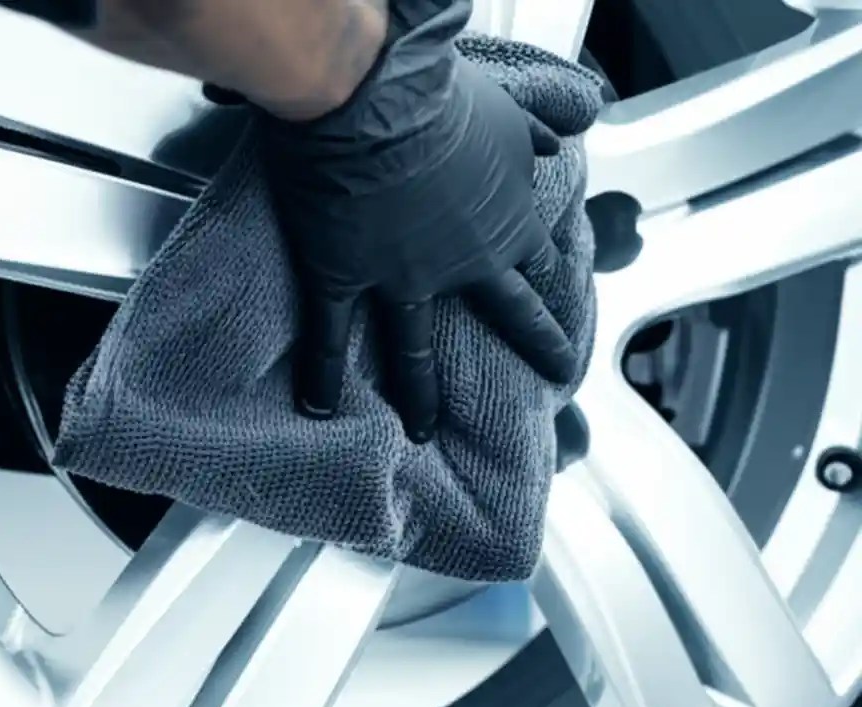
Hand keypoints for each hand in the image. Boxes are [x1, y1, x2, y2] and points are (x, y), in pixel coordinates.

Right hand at [257, 11, 574, 443]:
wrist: (369, 102)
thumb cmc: (438, 100)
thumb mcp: (503, 114)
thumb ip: (531, 136)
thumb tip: (557, 145)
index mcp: (505, 223)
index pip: (541, 267)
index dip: (555, 289)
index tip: (566, 307)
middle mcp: (461, 263)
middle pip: (505, 316)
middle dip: (534, 348)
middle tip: (555, 378)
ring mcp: (399, 279)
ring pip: (413, 351)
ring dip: (419, 397)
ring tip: (422, 432)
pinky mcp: (340, 277)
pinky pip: (329, 336)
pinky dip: (320, 376)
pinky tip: (316, 408)